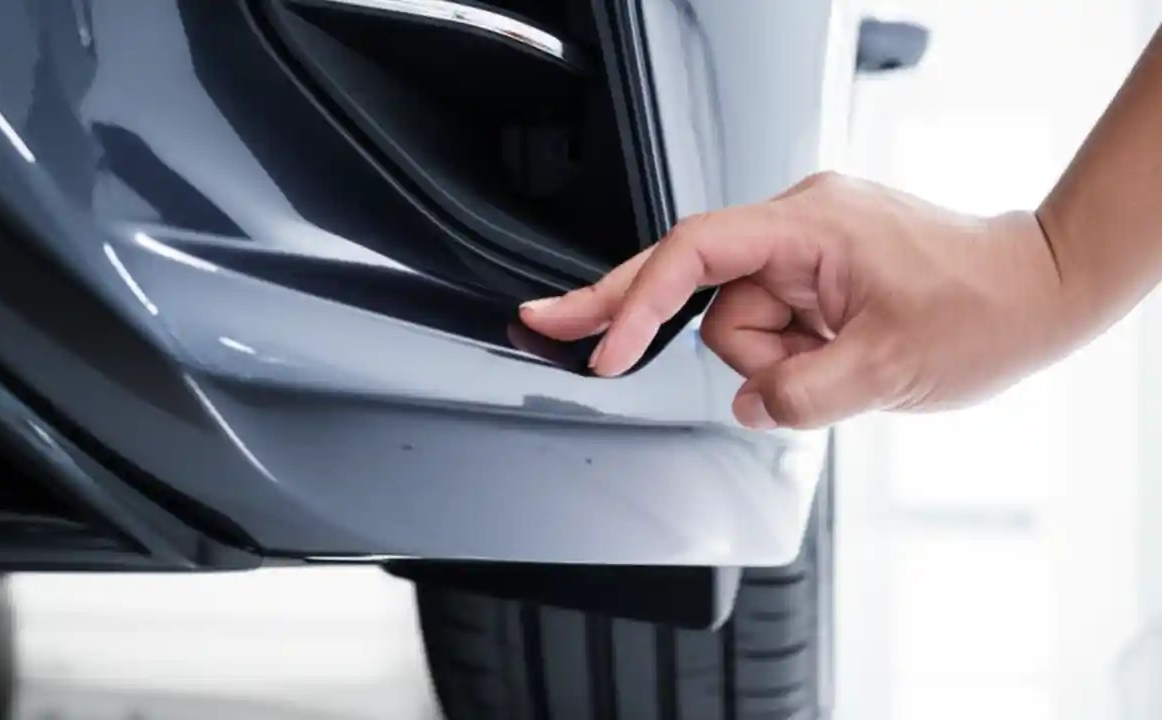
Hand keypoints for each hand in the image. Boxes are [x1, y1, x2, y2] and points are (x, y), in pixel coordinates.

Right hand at [519, 172, 1067, 428]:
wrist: (1037, 292)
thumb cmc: (983, 308)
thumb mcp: (890, 368)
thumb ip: (802, 393)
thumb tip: (750, 406)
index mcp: (808, 228)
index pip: (694, 255)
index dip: (636, 304)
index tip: (604, 354)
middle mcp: (797, 228)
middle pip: (689, 273)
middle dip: (625, 308)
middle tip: (547, 324)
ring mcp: (803, 251)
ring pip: (737, 323)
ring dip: (772, 361)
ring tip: (839, 364)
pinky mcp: (813, 275)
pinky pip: (766, 321)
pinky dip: (783, 354)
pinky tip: (828, 359)